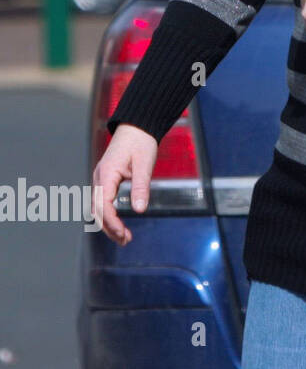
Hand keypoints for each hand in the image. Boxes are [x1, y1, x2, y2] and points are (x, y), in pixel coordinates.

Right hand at [91, 124, 157, 244]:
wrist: (136, 127)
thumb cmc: (141, 143)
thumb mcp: (144, 165)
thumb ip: (141, 187)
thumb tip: (139, 210)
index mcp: (106, 174)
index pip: (103, 205)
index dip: (112, 222)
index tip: (123, 234)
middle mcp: (99, 178)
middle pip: (97, 210)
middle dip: (109, 227)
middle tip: (126, 240)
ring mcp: (100, 179)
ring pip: (98, 208)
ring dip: (108, 224)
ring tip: (124, 237)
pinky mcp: (105, 180)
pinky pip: (102, 202)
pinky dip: (109, 215)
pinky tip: (119, 223)